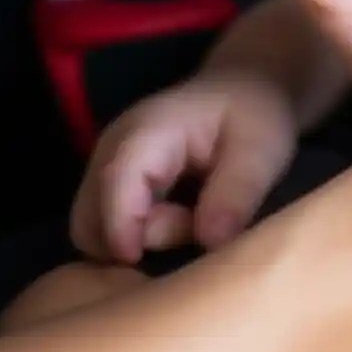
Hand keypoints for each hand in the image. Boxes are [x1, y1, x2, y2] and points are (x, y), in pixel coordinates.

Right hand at [70, 73, 297, 263]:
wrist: (245, 89)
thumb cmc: (255, 115)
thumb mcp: (261, 150)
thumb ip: (237, 194)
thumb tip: (210, 242)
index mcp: (147, 132)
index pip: (115, 183)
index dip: (120, 227)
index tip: (137, 261)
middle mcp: (112, 150)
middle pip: (89, 218)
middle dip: (133, 240)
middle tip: (194, 226)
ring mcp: (108, 168)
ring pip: (96, 229)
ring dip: (140, 241)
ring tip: (194, 220)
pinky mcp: (115, 186)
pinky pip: (110, 227)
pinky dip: (139, 238)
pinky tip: (182, 221)